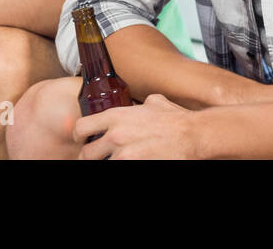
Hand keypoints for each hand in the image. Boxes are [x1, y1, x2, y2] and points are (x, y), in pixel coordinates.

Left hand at [74, 94, 198, 159]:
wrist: (193, 135)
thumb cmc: (177, 119)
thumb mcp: (155, 102)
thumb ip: (139, 105)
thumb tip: (139, 106)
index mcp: (116, 116)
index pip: (81, 127)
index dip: (79, 136)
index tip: (83, 140)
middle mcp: (115, 136)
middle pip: (86, 154)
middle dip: (90, 158)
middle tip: (97, 158)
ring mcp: (123, 156)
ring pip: (99, 166)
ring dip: (106, 163)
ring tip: (116, 160)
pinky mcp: (134, 167)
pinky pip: (117, 169)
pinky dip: (120, 167)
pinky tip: (132, 163)